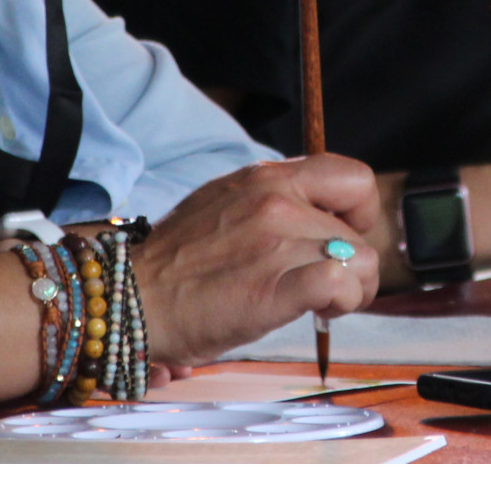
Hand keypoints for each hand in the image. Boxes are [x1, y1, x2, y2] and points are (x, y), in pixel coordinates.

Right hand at [134, 153, 382, 365]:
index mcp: (265, 178)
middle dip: (355, 261)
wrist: (129, 299)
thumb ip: (273, 201)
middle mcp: (275, 201)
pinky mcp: (275, 287)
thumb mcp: (226, 204)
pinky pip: (341, 283)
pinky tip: (320, 313)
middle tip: (329, 284)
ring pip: (361, 260)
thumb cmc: (175, 263)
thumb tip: (316, 217)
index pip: (352, 177)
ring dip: (352, 289)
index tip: (345, 236)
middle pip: (359, 229)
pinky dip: (341, 302)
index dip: (359, 211)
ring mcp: (276, 242)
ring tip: (323, 304)